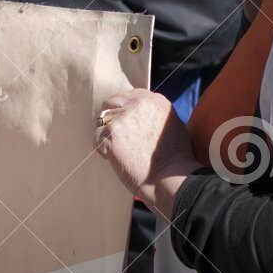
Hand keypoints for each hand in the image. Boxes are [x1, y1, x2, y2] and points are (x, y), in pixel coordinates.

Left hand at [94, 89, 199, 220]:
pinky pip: (97, 138)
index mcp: (154, 100)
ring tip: (121, 152)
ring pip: (102, 121)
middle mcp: (138, 103)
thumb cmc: (174, 159)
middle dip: (111, 120)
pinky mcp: (111, 134)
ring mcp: (123, 118)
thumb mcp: (171, 124)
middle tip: (117, 138)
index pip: (128, 95)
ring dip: (106, 136)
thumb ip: (152, 114)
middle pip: (111, 103)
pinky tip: (117, 159)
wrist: (170, 178)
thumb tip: (136, 114)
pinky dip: (103, 150)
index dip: (123, 110)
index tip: (123, 123)